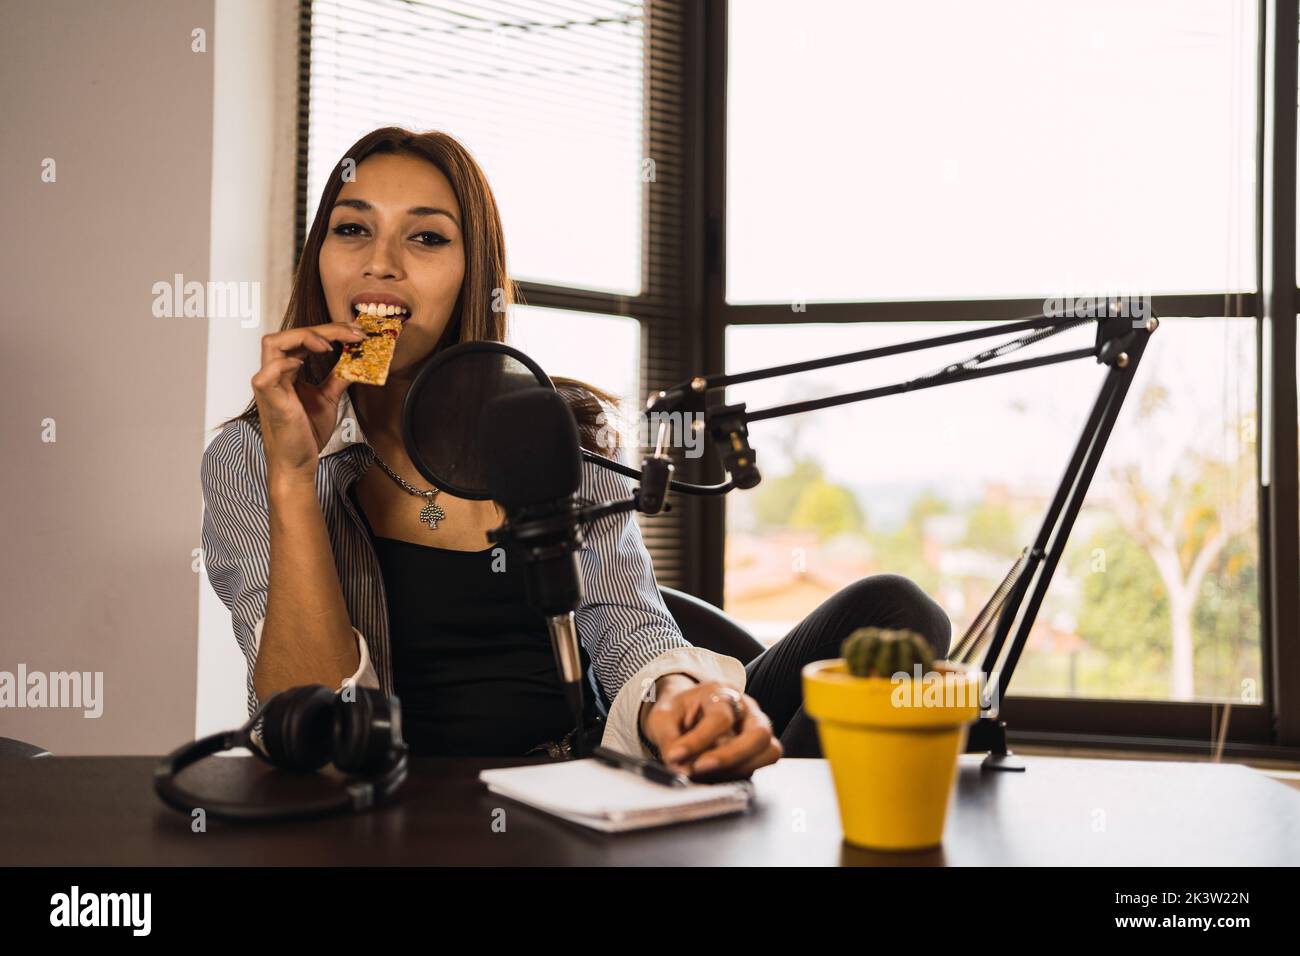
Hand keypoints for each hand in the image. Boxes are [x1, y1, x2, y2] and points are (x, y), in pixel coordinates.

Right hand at [252, 321, 367, 479]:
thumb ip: (338, 376)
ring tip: (330, 345)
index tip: (357, 333)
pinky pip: (268, 372)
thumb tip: (356, 359)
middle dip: (324, 329)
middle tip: (353, 333)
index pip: (303, 338)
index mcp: (286, 371)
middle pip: (290, 334)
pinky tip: (305, 364)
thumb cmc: (306, 433)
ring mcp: (267, 384)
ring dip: (304, 337)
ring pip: (273, 342)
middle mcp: (274, 373)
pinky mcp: (267, 398)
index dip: (330, 331)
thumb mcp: (329, 397)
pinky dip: (286, 363)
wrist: (298, 462)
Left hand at [641, 678, 781, 781]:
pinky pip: (763, 766)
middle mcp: (747, 709)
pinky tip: (718, 778)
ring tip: (708, 776)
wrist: (686, 712)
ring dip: (739, 769)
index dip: (698, 740)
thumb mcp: (663, 718)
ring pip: (769, 751)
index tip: (676, 756)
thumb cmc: (678, 713)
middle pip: (759, 733)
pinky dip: (742, 775)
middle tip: (700, 769)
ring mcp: (757, 729)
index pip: (721, 718)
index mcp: (721, 693)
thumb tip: (680, 768)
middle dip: (730, 757)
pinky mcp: (759, 750)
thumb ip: (669, 740)